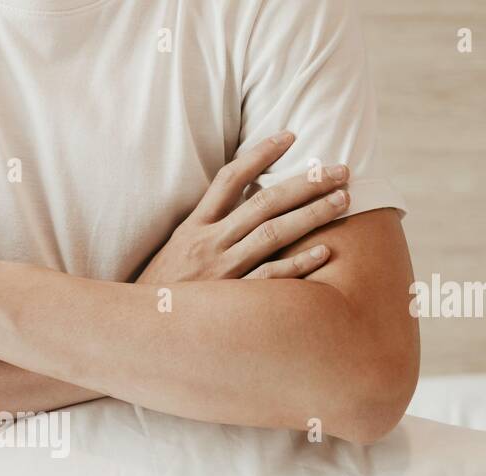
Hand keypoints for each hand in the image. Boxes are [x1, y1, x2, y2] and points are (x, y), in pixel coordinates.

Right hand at [137, 132, 350, 283]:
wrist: (143, 330)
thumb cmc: (162, 288)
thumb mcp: (176, 248)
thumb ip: (207, 225)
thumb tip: (244, 197)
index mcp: (194, 226)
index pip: (230, 178)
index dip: (261, 154)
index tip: (291, 136)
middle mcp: (208, 243)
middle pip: (263, 203)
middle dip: (306, 184)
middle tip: (340, 171)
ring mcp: (221, 271)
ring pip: (272, 234)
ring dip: (311, 215)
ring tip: (342, 200)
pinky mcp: (230, 300)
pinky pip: (269, 278)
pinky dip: (298, 264)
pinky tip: (324, 252)